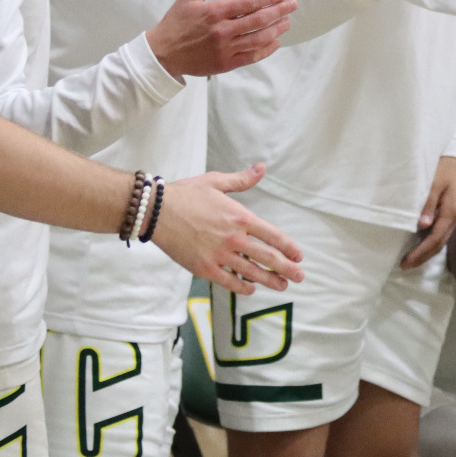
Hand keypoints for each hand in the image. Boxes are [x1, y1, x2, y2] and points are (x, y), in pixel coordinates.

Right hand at [147, 0, 295, 78]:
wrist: (162, 53)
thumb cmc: (176, 22)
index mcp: (215, 12)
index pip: (249, 3)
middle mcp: (223, 31)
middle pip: (259, 20)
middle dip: (279, 11)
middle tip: (292, 5)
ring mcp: (226, 49)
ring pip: (259, 39)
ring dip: (276, 30)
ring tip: (287, 22)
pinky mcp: (226, 63)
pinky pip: (252, 56)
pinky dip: (267, 49)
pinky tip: (275, 42)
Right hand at [150, 163, 304, 296]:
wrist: (155, 211)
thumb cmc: (185, 194)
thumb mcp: (216, 181)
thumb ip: (242, 179)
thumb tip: (261, 168)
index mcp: (240, 217)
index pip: (273, 236)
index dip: (289, 248)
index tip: (299, 256)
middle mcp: (234, 238)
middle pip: (268, 258)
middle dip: (287, 269)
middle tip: (300, 277)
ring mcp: (219, 255)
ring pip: (251, 273)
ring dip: (269, 281)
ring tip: (281, 286)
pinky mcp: (204, 268)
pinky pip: (229, 282)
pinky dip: (242, 287)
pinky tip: (250, 288)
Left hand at [403, 155, 455, 267]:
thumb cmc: (445, 169)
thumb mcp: (435, 182)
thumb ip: (428, 203)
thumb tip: (422, 225)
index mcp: (451, 212)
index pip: (435, 238)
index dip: (421, 251)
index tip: (407, 260)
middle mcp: (454, 219)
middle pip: (439, 244)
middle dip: (422, 257)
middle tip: (404, 265)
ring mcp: (453, 218)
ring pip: (440, 241)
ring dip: (426, 252)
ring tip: (410, 260)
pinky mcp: (449, 216)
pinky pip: (440, 235)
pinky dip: (429, 244)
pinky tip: (419, 247)